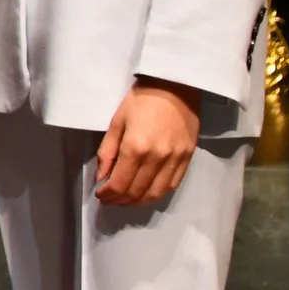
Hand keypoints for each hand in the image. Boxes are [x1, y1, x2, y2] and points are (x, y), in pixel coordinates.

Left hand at [96, 78, 200, 206]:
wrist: (175, 87)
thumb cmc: (141, 100)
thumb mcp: (116, 121)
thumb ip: (107, 151)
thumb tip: (101, 176)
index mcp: (135, 148)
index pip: (120, 183)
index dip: (108, 194)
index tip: (100, 195)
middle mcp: (157, 158)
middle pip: (137, 192)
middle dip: (120, 200)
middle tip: (110, 200)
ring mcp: (175, 160)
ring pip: (156, 193)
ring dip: (138, 202)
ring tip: (126, 200)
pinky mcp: (188, 159)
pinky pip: (172, 185)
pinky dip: (157, 194)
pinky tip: (146, 193)